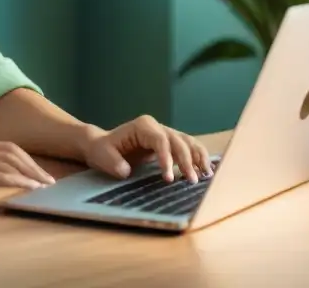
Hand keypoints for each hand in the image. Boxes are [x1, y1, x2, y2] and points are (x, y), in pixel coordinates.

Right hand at [0, 132, 56, 209]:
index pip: (6, 146)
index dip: (27, 159)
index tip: (40, 173)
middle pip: (12, 151)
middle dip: (34, 166)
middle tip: (49, 180)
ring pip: (7, 162)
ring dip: (30, 174)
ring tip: (44, 186)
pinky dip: (16, 181)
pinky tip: (28, 188)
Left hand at [80, 115, 213, 183]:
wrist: (104, 146)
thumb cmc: (103, 150)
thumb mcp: (102, 155)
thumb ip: (113, 162)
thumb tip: (125, 170)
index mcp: (142, 126)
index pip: (160, 141)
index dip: (167, 158)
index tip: (169, 179)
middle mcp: (157, 127)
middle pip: (178, 141)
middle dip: (186, 161)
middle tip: (191, 182)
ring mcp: (166, 133)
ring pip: (189, 142)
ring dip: (198, 158)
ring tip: (206, 176)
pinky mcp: (171, 143)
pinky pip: (190, 148)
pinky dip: (200, 157)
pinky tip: (207, 170)